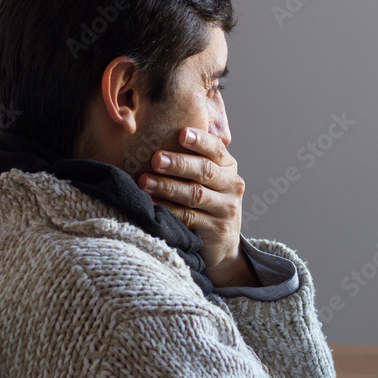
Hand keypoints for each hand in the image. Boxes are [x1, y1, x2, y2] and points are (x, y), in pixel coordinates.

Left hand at [138, 127, 257, 288]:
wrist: (223, 244)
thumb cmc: (207, 202)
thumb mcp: (209, 179)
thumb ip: (194, 159)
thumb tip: (156, 133)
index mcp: (228, 167)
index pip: (216, 149)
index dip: (200, 140)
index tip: (181, 133)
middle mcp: (232, 185)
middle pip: (204, 171)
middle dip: (179, 163)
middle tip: (155, 159)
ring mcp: (227, 209)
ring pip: (195, 194)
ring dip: (168, 187)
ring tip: (145, 181)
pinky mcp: (217, 229)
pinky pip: (189, 217)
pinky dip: (168, 209)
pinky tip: (152, 204)